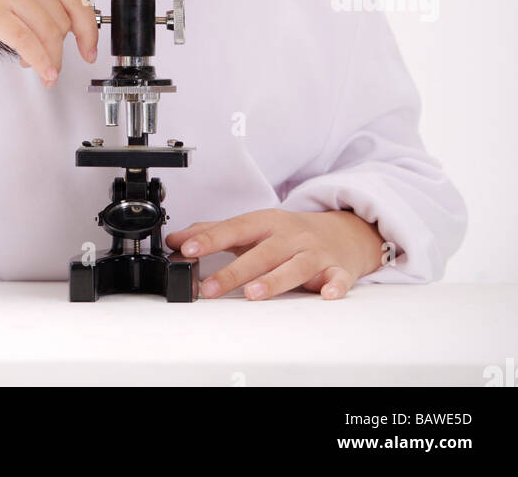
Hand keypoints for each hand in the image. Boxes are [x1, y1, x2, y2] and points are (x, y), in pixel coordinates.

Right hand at [0, 0, 97, 85]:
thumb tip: (68, 27)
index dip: (89, 30)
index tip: (90, 49)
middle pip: (62, 21)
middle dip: (62, 49)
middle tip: (53, 63)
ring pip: (48, 33)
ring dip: (51, 59)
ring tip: (43, 70)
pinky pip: (27, 42)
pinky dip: (40, 62)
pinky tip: (42, 72)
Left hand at [165, 208, 384, 300]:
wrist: (341, 232)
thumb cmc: (289, 233)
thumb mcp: (254, 227)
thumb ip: (215, 233)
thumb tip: (176, 239)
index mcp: (266, 223)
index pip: (234, 229)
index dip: (210, 239)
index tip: (186, 249)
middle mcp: (289, 236)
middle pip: (261, 253)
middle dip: (234, 271)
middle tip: (209, 288)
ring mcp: (313, 253)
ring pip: (294, 267)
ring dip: (274, 280)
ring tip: (253, 293)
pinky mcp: (336, 270)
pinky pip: (336, 279)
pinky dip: (333, 286)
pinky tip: (326, 294)